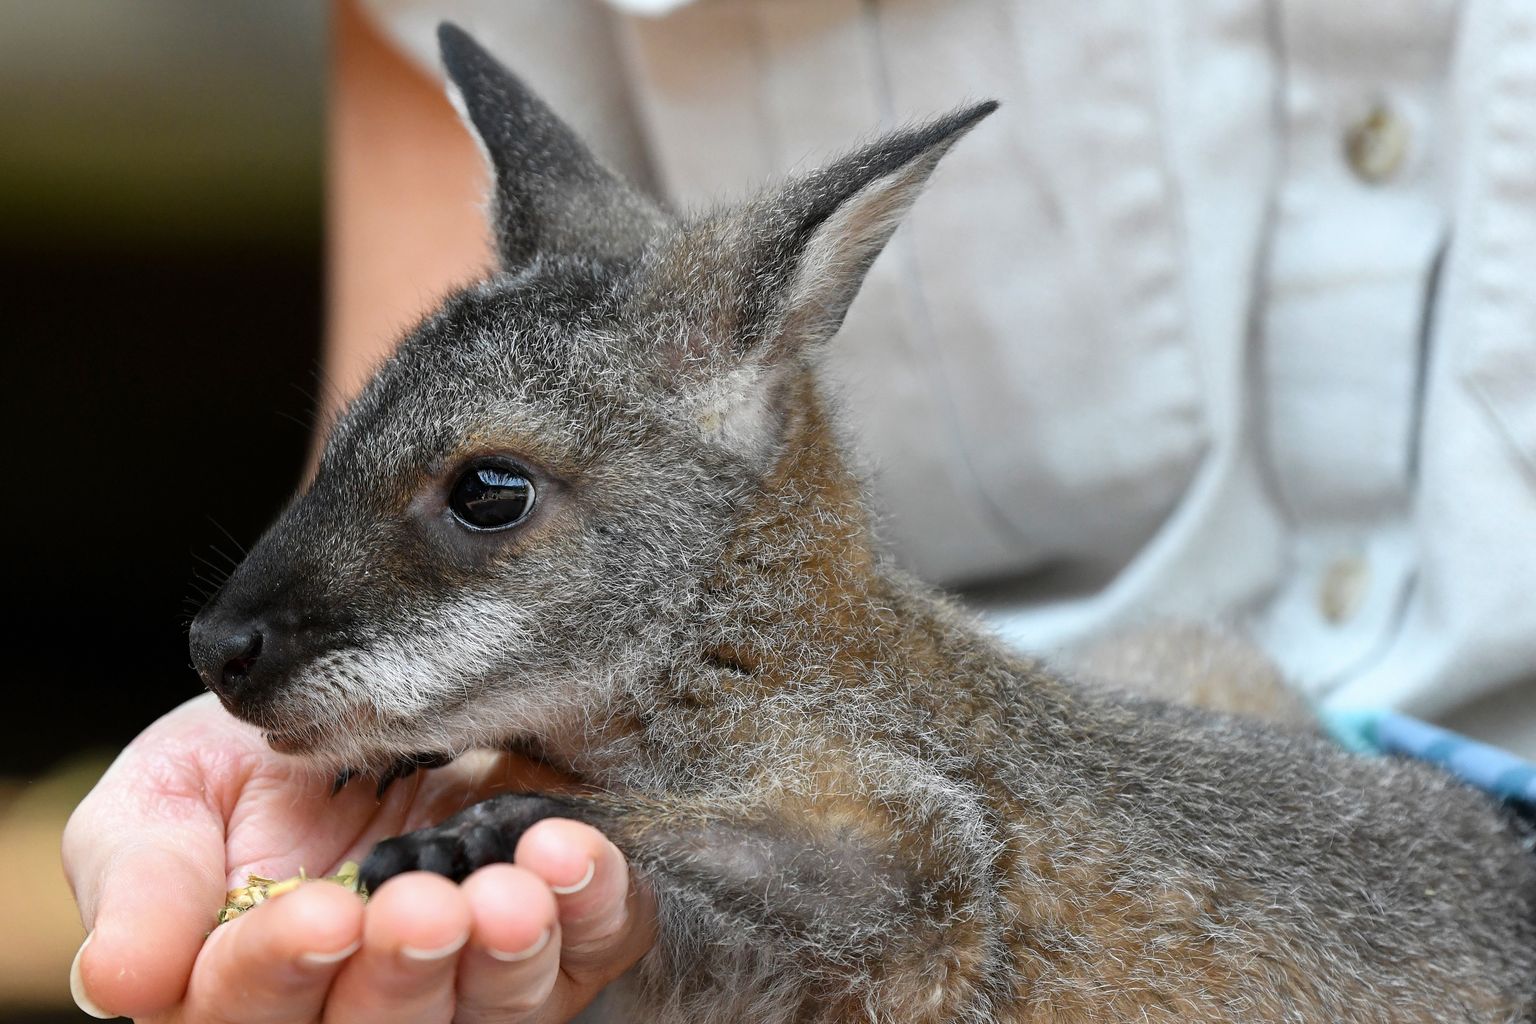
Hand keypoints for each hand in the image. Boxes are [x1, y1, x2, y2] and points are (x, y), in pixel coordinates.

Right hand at [62, 693, 652, 1021]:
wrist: (360, 695)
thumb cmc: (244, 769)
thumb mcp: (166, 798)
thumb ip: (144, 881)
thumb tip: (118, 980)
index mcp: (251, 990)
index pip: (251, 1011)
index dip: (279, 970)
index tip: (321, 913)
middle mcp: (367, 1004)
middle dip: (407, 974)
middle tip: (427, 907)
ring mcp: (474, 978)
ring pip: (500, 1011)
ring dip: (510, 956)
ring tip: (513, 892)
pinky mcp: (565, 934)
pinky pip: (600, 945)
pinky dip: (598, 907)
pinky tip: (576, 853)